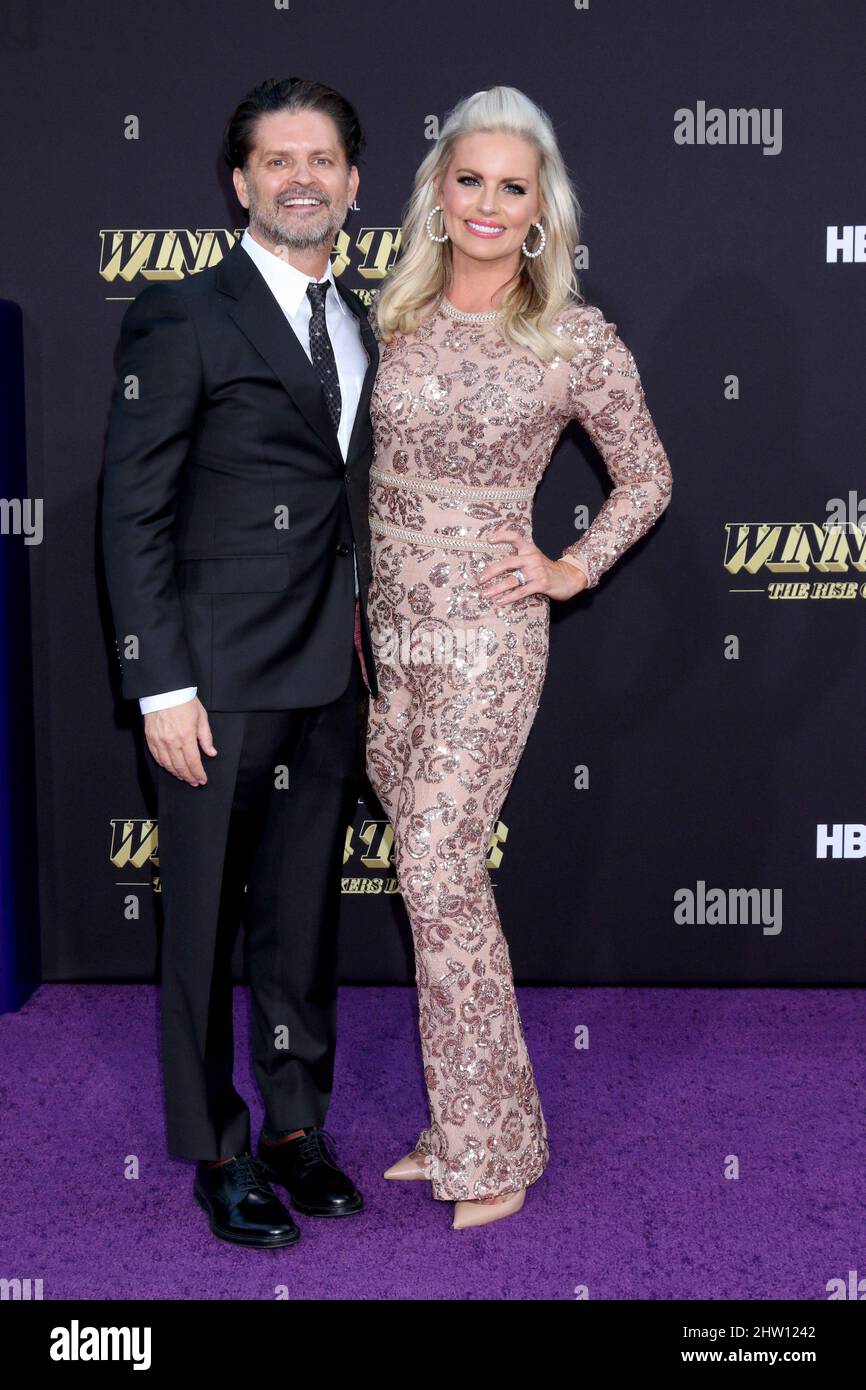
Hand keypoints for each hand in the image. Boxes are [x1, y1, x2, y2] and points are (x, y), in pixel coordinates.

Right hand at [143, 696, 216, 785]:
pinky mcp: (150, 739)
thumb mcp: (201, 717)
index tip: (202, 779)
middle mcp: (171, 742)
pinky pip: (157, 757)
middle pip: (180, 766)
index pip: (193, 762)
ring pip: (167, 765)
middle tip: (194, 782)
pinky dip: (164, 765)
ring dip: (176, 774)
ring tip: (184, 777)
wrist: (164, 690)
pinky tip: (170, 768)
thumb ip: (206, 738)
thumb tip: (211, 753)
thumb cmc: (184, 701)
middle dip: (189, 777)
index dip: (198, 773)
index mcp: (186, 737)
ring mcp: (159, 741)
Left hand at [474, 527, 588, 602]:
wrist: (569, 577)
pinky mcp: (541, 584)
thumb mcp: (534, 558)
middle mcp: (532, 558)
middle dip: (491, 571)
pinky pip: (521, 591)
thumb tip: (495, 567)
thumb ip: (519, 558)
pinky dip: (509, 597)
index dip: (502, 536)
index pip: (515, 537)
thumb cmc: (546, 569)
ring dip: (496, 588)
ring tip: (485, 594)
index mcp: (529, 549)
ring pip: (512, 580)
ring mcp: (536, 571)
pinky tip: (500, 601)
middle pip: (507, 562)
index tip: (489, 539)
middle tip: (480, 579)